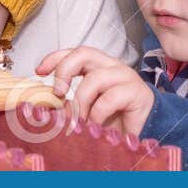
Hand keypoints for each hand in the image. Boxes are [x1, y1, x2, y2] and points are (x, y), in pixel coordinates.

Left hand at [38, 46, 154, 136]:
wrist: (148, 135)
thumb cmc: (116, 122)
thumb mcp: (86, 113)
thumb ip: (69, 107)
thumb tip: (46, 108)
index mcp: (98, 68)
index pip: (74, 53)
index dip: (55, 58)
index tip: (39, 71)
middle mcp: (111, 67)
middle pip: (84, 53)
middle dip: (65, 70)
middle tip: (57, 94)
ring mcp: (126, 77)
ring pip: (95, 78)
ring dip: (81, 102)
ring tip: (79, 122)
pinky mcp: (138, 92)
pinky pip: (110, 98)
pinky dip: (97, 114)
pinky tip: (95, 126)